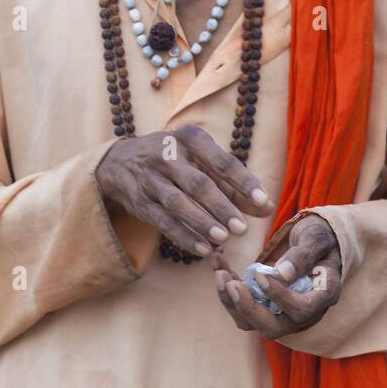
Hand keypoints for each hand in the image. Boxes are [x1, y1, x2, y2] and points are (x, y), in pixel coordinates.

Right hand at [95, 123, 275, 257]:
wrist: (120, 161)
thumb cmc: (175, 159)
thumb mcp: (201, 160)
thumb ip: (233, 184)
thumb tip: (266, 208)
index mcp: (190, 139)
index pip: (221, 161)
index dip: (243, 181)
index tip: (262, 201)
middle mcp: (168, 155)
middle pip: (198, 183)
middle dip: (221, 207)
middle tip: (242, 229)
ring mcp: (151, 179)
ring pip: (177, 203)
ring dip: (202, 222)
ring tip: (223, 238)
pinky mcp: (140, 202)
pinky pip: (163, 221)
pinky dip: (183, 236)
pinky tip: (203, 248)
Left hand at [212, 213, 342, 338]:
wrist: (311, 241)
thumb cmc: (319, 236)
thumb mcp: (315, 238)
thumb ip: (303, 255)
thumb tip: (282, 273)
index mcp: (322, 296)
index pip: (300, 309)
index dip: (278, 296)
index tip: (260, 274)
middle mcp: (301, 312)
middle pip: (272, 327)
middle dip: (247, 307)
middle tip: (231, 283)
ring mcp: (280, 312)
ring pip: (251, 321)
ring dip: (231, 301)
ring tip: (219, 273)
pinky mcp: (262, 305)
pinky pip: (241, 307)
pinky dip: (227, 290)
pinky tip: (219, 265)